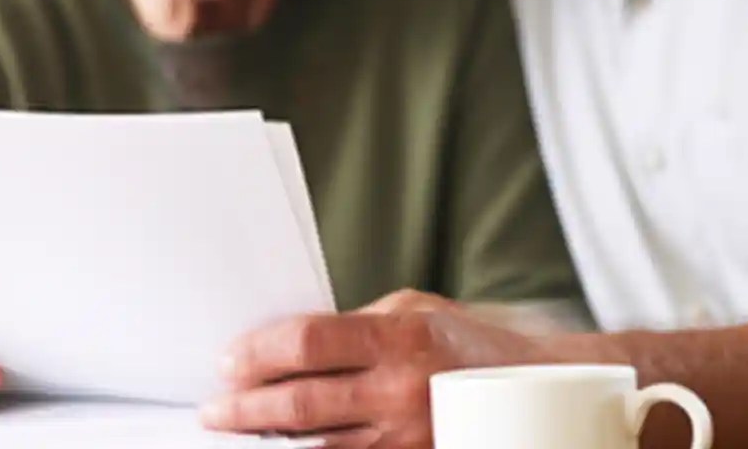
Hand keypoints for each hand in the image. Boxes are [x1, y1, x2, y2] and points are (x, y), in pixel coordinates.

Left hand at [199, 290, 544, 447]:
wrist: (532, 391)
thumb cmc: (466, 345)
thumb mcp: (414, 311)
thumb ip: (356, 326)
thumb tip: (287, 344)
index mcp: (401, 336)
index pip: (308, 343)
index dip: (258, 353)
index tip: (228, 361)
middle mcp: (403, 389)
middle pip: (302, 403)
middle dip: (247, 408)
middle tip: (215, 410)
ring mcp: (408, 436)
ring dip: (268, 444)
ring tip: (236, 435)